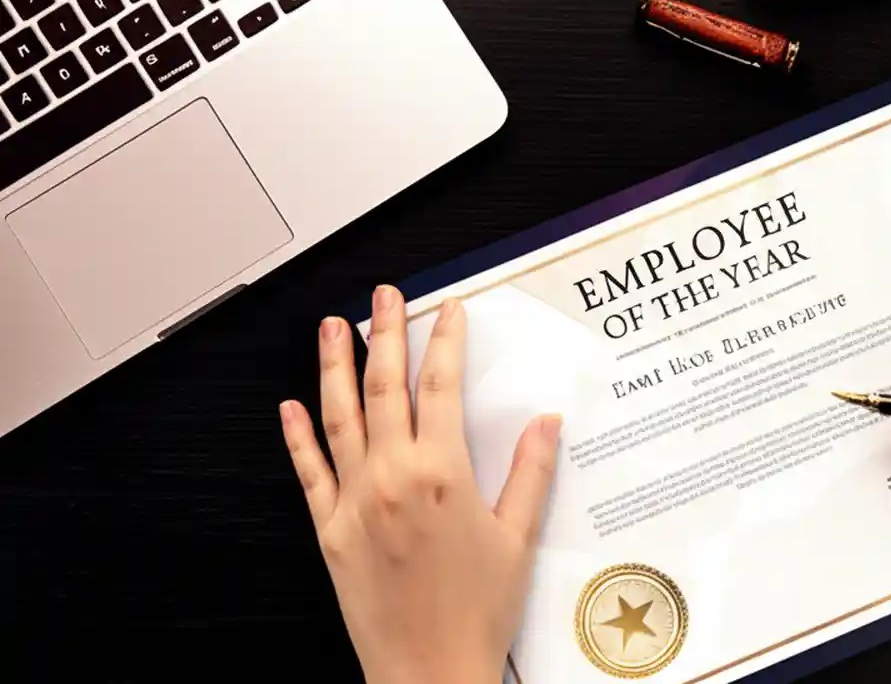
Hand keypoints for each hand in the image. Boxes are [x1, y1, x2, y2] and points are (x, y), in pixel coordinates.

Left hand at [278, 286, 561, 683]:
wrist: (429, 672)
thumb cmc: (476, 613)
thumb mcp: (517, 538)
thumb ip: (530, 473)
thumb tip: (546, 424)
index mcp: (442, 474)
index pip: (440, 387)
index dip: (444, 342)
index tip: (447, 312)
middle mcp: (392, 477)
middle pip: (384, 388)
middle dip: (386, 334)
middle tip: (385, 297)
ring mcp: (354, 501)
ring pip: (339, 417)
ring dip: (334, 366)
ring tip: (334, 328)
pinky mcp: (329, 530)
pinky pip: (309, 471)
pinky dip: (298, 436)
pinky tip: (291, 407)